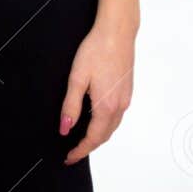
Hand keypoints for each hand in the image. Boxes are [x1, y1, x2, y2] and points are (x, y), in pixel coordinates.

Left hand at [60, 20, 135, 164]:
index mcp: (106, 106)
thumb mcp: (77, 78)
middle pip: (104, 136)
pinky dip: (105, 126)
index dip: (80, 150)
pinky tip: (95, 122)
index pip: (93, 138)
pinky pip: (116, 116)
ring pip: (112, 127)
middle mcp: (120, 106)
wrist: (117, 33)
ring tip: (81, 141)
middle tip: (72, 153)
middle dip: (88, 147)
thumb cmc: (96, 51)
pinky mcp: (126, 92)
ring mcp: (125, 99)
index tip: (69, 158)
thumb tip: (65, 128)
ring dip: (98, 137)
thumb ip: (71, 106)